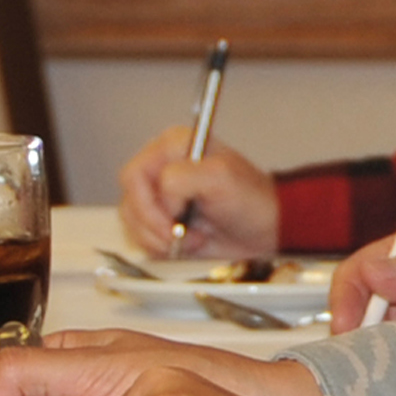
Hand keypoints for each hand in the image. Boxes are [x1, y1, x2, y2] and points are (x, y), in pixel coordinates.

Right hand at [118, 126, 277, 257]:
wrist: (266, 229)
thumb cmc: (251, 200)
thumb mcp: (221, 177)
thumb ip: (182, 177)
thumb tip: (163, 196)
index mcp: (171, 147)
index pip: (134, 176)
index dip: (149, 203)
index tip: (174, 218)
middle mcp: (160, 168)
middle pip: (130, 202)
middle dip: (154, 226)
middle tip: (182, 235)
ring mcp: (159, 197)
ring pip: (132, 224)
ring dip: (160, 240)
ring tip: (193, 237)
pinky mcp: (161, 221)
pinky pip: (142, 239)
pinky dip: (162, 248)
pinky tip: (188, 243)